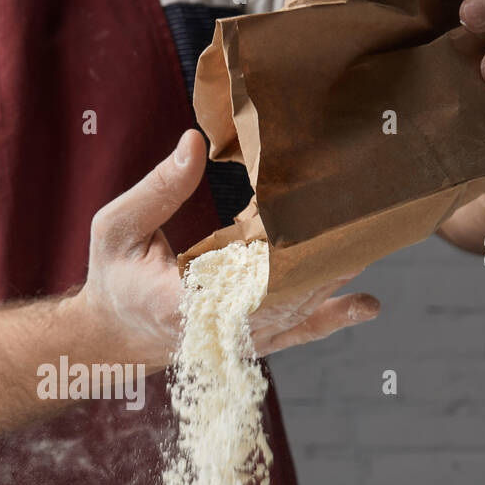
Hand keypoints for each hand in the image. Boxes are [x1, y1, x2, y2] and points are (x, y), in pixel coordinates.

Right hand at [76, 130, 379, 368]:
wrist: (115, 333)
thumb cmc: (114, 275)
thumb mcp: (117, 227)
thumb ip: (157, 190)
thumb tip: (193, 144)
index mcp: (185, 304)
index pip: (245, 281)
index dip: (285, 257)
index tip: (313, 222)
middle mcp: (220, 329)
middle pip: (285, 294)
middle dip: (323, 258)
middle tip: (361, 220)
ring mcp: (239, 338)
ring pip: (297, 311)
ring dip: (333, 278)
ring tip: (370, 242)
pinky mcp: (251, 340)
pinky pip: (296, 331)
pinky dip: (331, 318)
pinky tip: (366, 304)